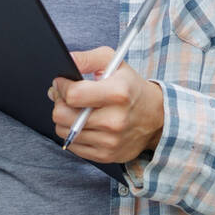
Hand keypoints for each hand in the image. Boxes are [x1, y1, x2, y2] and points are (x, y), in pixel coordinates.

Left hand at [48, 46, 164, 164]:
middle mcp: (114, 120)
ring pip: (63, 131)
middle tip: (65, 96)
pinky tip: (83, 123)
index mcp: (118, 94)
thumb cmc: (130, 87)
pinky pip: (72, 145)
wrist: (156, 117)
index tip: (62, 82)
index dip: (61, 86)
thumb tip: (67, 60)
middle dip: (59, 103)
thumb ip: (87, 58)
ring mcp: (110, 141)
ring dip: (64, 119)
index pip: (73, 94)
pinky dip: (73, 133)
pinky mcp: (106, 155)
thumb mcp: (113, 62)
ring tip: (75, 109)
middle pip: (62, 115)